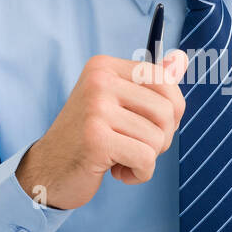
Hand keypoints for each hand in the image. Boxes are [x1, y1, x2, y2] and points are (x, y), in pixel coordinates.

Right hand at [16, 50, 187, 210]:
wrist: (49, 168)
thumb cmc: (89, 136)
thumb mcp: (118, 103)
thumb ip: (150, 83)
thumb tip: (181, 58)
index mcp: (104, 67)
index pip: (164, 79)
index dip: (170, 111)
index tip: (146, 125)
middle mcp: (99, 81)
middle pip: (167, 110)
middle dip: (161, 138)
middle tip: (134, 145)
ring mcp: (95, 108)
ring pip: (158, 138)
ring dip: (146, 158)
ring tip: (120, 157)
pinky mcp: (96, 139)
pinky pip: (145, 159)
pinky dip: (139, 174)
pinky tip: (117, 171)